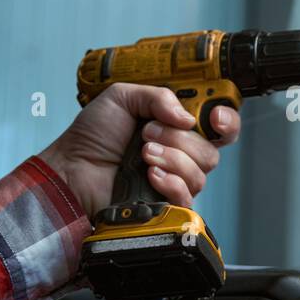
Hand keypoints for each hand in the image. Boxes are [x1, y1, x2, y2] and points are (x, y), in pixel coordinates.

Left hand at [37, 83, 241, 217]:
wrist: (72, 170)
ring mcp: (174, 180)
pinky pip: (187, 195)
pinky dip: (171, 182)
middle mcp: (180, 154)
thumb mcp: (122, 97)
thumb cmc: (92, 137)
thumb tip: (187, 117)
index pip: (220, 126)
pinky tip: (150, 175)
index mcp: (176, 127)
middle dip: (180, 139)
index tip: (214, 117)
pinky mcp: (166, 203)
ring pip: (200, 172)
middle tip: (148, 133)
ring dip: (172, 158)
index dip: (226, 121)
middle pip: (211, 150)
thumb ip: (158, 96)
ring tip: (142, 155)